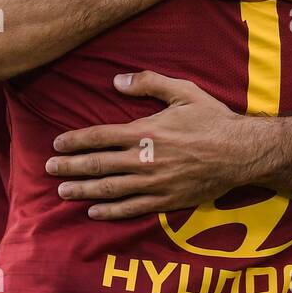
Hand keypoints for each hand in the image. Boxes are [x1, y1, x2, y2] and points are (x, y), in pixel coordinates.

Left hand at [45, 71, 261, 218]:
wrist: (242, 152)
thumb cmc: (213, 118)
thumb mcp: (183, 91)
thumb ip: (148, 83)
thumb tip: (116, 81)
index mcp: (146, 131)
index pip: (100, 136)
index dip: (75, 141)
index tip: (57, 145)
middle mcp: (145, 159)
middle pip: (98, 165)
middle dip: (70, 168)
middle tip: (48, 170)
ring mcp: (155, 183)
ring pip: (110, 189)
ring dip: (83, 191)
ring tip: (62, 192)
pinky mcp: (166, 200)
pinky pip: (132, 208)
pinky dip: (110, 211)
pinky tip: (93, 211)